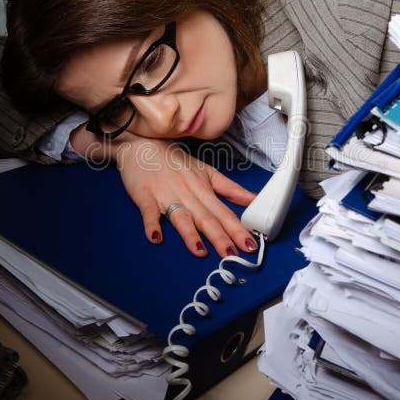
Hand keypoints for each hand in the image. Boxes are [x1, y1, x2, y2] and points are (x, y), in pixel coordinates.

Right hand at [115, 137, 257, 257]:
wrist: (144, 144)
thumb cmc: (176, 161)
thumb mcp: (208, 172)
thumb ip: (231, 189)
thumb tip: (255, 200)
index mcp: (204, 190)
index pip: (224, 213)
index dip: (238, 230)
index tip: (250, 245)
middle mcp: (188, 195)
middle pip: (206, 218)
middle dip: (220, 237)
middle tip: (232, 255)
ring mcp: (166, 196)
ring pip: (181, 217)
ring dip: (190, 234)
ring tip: (200, 251)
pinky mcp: (145, 197)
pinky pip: (149, 212)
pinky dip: (152, 224)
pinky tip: (156, 237)